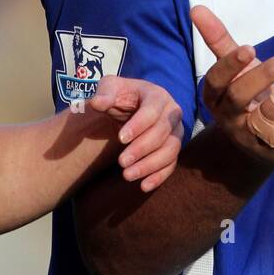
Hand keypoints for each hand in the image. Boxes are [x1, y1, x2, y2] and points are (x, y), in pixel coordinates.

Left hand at [88, 76, 183, 191]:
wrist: (132, 106)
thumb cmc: (121, 96)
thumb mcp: (111, 87)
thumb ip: (104, 93)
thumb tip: (98, 102)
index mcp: (158, 96)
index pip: (152, 111)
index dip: (138, 126)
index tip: (120, 139)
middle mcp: (172, 113)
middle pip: (162, 133)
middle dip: (142, 149)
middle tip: (121, 162)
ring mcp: (176, 132)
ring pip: (170, 151)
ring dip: (150, 165)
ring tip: (127, 175)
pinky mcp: (173, 148)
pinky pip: (171, 164)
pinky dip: (159, 176)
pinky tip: (143, 186)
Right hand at [190, 5, 273, 165]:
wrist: (258, 145)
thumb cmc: (245, 97)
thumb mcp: (234, 70)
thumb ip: (219, 41)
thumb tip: (196, 7)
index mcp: (215, 95)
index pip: (216, 80)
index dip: (231, 65)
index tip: (249, 48)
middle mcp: (228, 116)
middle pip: (240, 96)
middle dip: (264, 75)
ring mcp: (249, 133)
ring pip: (269, 113)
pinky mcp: (271, 146)